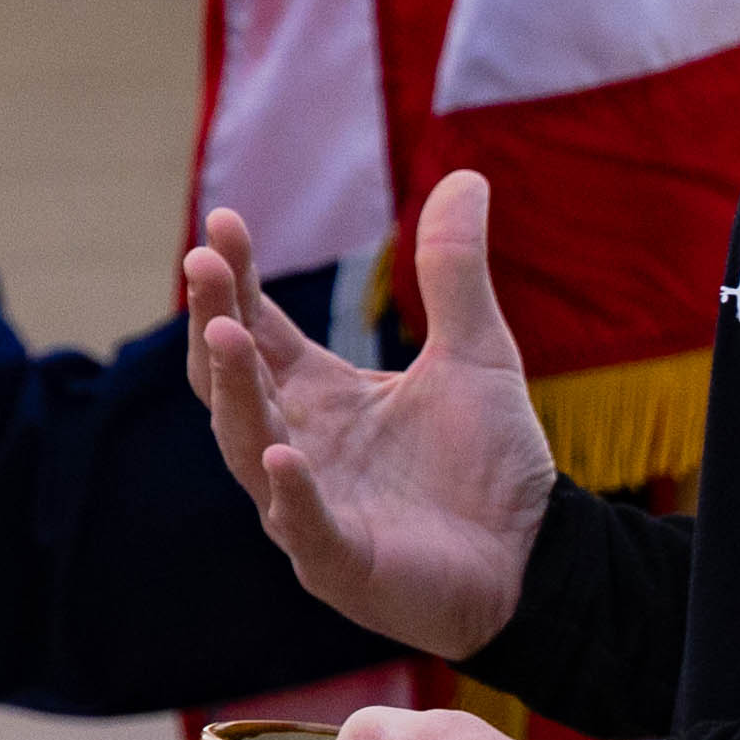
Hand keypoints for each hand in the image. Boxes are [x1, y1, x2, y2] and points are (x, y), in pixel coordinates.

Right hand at [180, 170, 557, 662]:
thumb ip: (454, 272)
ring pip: (249, 447)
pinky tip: (284, 453)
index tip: (221, 222)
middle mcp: (297, 447)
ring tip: (224, 333)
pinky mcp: (342, 564)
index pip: (256, 330)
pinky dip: (292, 495)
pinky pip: (305, 527)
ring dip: (234, 391)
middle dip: (212, 322)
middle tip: (201, 263)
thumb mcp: (478, 351)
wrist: (537, 559)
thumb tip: (465, 175)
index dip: (235, 279)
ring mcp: (309, 508)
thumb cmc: (492, 466)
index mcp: (318, 397)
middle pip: (232, 381)